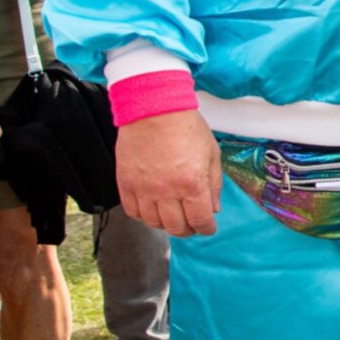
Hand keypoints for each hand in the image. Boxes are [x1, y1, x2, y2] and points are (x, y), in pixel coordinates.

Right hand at [114, 109, 221, 235]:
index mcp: (192, 183)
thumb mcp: (212, 154)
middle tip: (192, 224)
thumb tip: (213, 209)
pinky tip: (152, 209)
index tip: (208, 227)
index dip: (207, 228)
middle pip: (177, 227)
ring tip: (172, 216)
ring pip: (153, 223)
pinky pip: (132, 211)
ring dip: (166, 224)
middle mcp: (166, 191)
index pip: (201, 221)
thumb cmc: (186, 127)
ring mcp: (143, 189)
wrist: (154, 109)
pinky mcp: (125, 183)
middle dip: (188, 229)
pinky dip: (143, 216)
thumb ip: (214, 184)